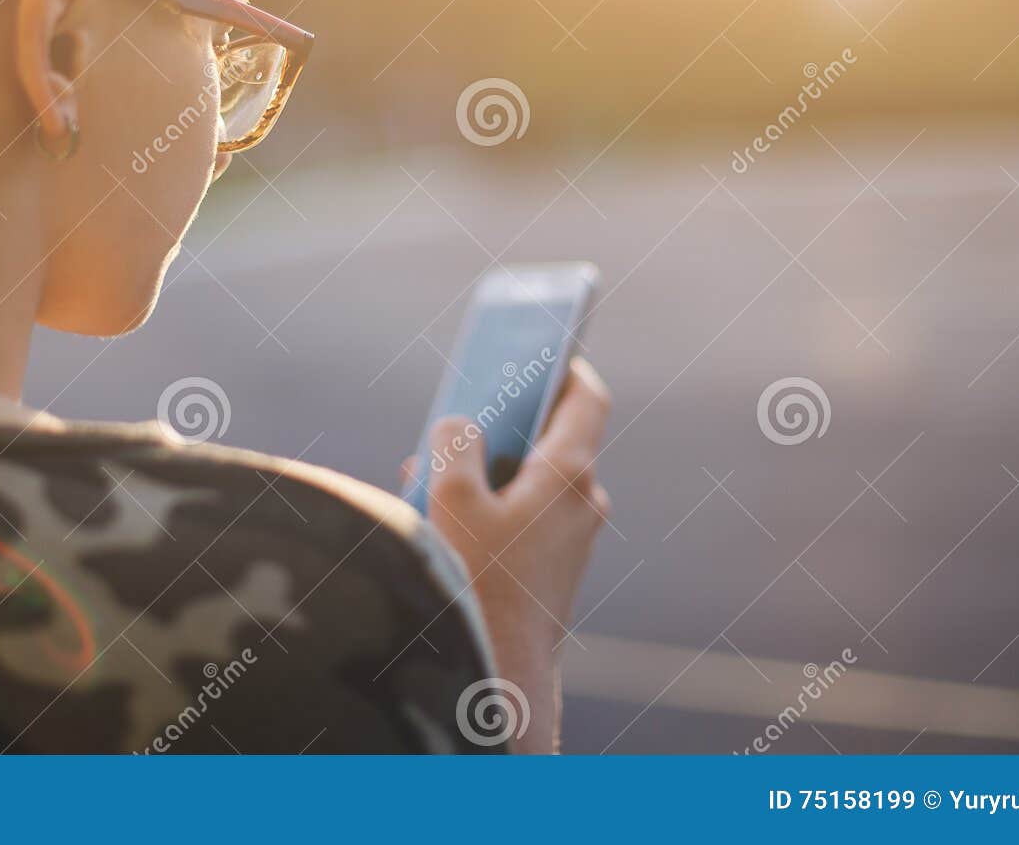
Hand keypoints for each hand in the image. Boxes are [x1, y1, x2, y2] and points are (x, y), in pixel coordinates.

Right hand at [403, 357, 611, 752]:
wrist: (498, 672)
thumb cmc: (477, 580)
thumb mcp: (449, 495)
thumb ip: (453, 442)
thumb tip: (460, 428)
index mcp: (569, 472)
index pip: (585, 398)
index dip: (565, 365)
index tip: (543, 346)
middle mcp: (582, 502)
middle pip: (551, 439)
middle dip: (505, 422)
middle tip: (467, 404)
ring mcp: (572, 539)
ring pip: (533, 482)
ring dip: (488, 468)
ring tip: (432, 466)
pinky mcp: (555, 570)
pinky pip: (527, 518)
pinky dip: (493, 504)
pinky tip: (443, 514)